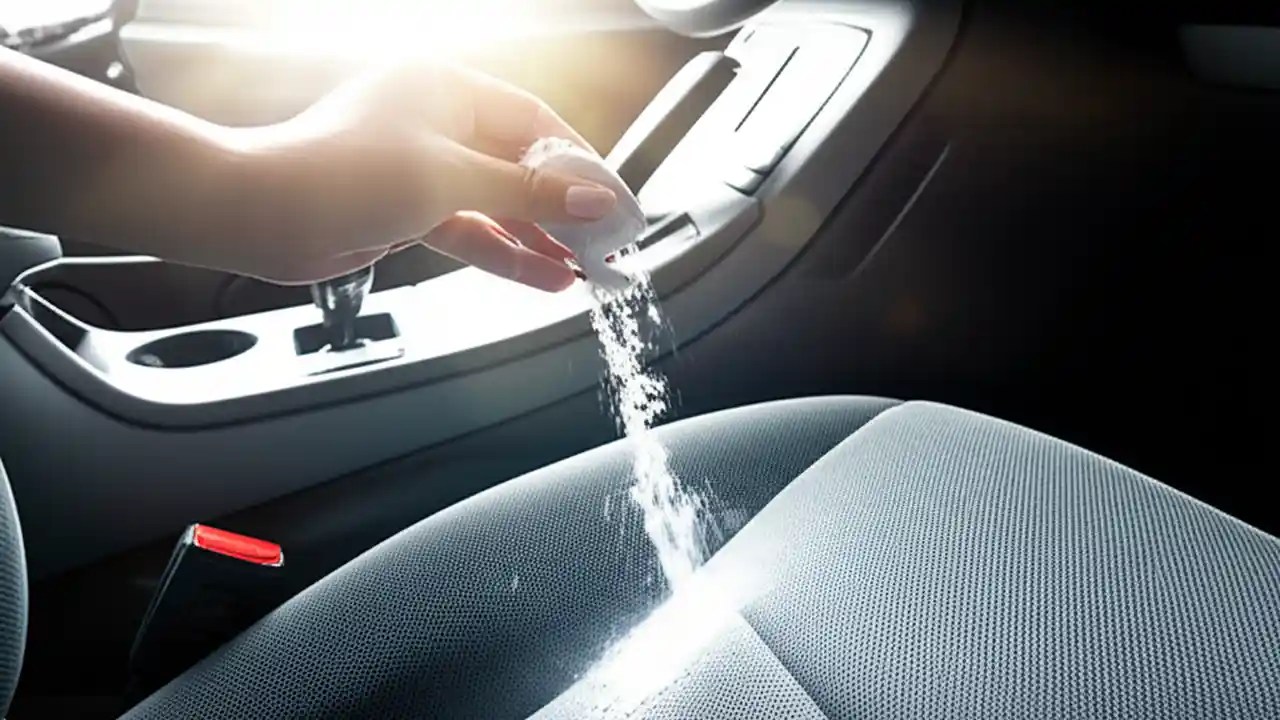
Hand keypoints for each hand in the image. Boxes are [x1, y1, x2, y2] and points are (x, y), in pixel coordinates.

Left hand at [219, 62, 616, 287]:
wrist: (260, 216)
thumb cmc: (339, 173)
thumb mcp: (450, 180)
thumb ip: (528, 195)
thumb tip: (593, 200)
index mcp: (447, 86)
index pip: (535, 121)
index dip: (580, 164)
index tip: (615, 200)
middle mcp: (437, 120)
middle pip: (519, 164)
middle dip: (562, 208)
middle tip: (606, 241)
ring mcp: (423, 166)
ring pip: (497, 203)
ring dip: (538, 238)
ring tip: (584, 269)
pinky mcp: (409, 208)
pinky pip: (471, 229)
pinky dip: (504, 252)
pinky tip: (542, 277)